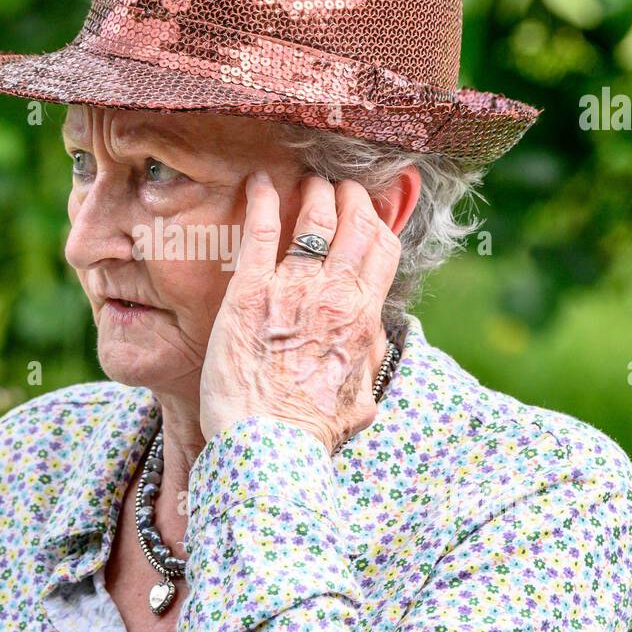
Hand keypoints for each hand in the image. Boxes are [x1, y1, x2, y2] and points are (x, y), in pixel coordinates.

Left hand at [199, 170, 401, 453]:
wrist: (270, 450)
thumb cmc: (310, 434)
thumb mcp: (358, 403)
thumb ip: (366, 367)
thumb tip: (373, 352)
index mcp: (364, 319)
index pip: (382, 250)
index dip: (376, 222)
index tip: (365, 212)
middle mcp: (334, 297)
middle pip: (353, 225)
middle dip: (349, 198)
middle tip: (338, 186)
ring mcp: (292, 292)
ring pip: (313, 221)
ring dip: (313, 193)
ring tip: (306, 181)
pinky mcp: (249, 294)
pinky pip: (260, 233)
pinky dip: (261, 201)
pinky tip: (256, 182)